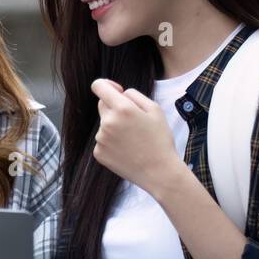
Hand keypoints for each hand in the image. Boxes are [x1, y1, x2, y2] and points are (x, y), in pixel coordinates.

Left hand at [90, 78, 181, 194]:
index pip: (98, 86)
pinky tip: (127, 151)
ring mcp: (101, 139)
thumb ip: (134, 95)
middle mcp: (107, 122)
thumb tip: (118, 93)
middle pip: (102, 105)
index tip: (116, 91)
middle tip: (133, 122)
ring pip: (104, 124)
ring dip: (114, 127)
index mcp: (122, 109)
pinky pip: (103, 140)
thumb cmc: (160, 140)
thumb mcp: (155, 110)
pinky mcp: (99, 153)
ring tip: (133, 140)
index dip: (106, 85)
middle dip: (114, 108)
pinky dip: (112, 142)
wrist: (159, 173)